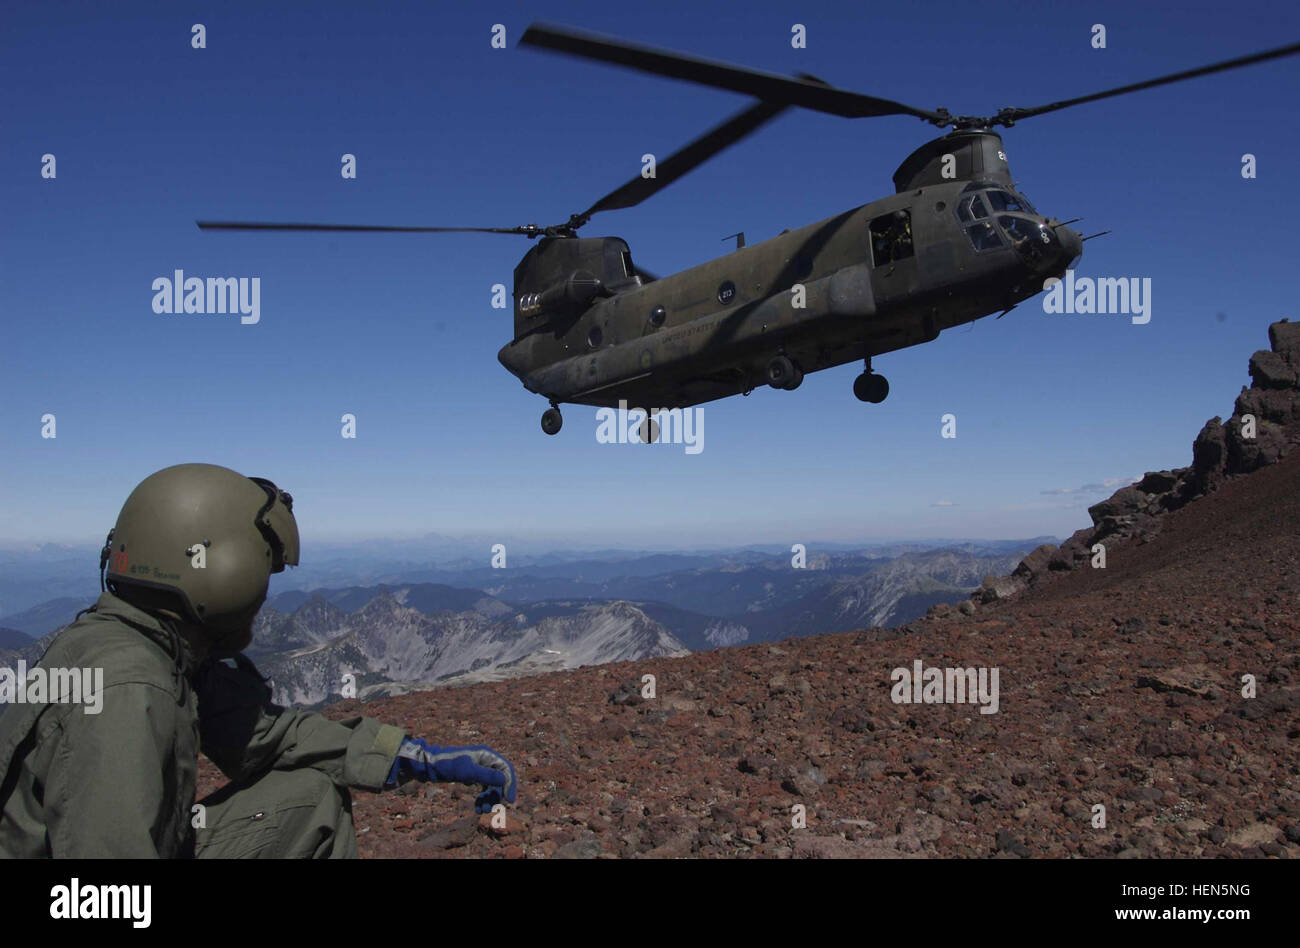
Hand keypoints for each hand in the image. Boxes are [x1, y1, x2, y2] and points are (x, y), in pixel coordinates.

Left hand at [387, 738, 516, 812]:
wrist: (428, 765)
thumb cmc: (446, 765)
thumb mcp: (467, 771)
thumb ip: (486, 775)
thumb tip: (505, 779)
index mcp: (487, 755)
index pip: (506, 769)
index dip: (509, 785)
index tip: (509, 801)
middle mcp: (485, 760)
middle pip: (500, 780)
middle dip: (496, 796)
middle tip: (490, 810)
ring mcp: (478, 768)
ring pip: (491, 786)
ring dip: (489, 799)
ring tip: (482, 811)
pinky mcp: (471, 776)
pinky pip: (483, 788)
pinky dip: (482, 798)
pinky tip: (477, 807)